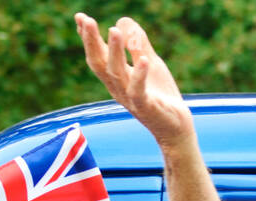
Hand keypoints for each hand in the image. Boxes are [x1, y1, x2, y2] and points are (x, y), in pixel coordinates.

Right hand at [74, 14, 194, 149]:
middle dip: (91, 42)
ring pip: (117, 73)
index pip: (98, 55)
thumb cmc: (160, 95)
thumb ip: (138, 43)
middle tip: (86, 20)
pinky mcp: (146, 107)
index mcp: (116, 77)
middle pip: (99, 63)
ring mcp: (130, 98)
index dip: (88, 38)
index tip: (80, 17)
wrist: (175, 127)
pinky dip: (139, 75)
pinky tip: (142, 60)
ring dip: (114, 52)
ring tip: (114, 30)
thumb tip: (121, 21)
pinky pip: (139, 91)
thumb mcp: (150, 63)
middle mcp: (118, 87)